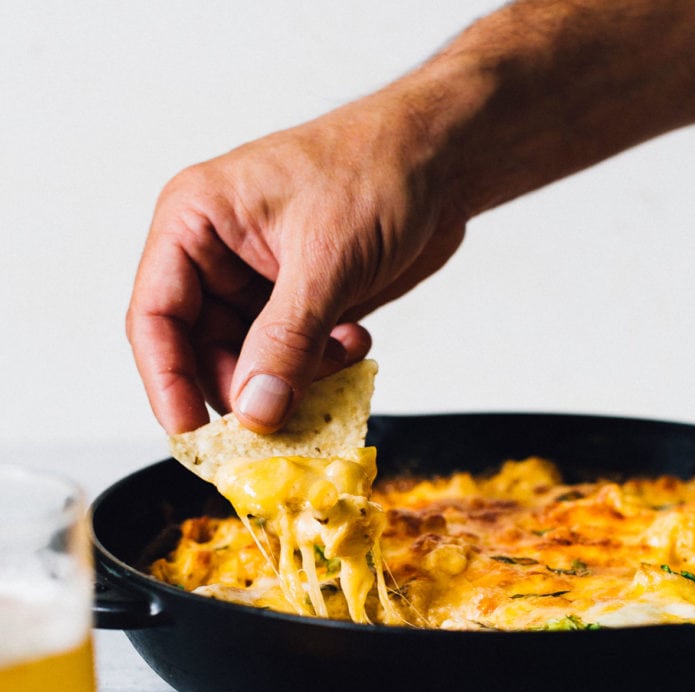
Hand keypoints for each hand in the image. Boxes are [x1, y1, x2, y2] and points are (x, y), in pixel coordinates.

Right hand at [126, 87, 466, 434]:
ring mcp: (258, 283)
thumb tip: (255, 412)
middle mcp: (217, 256)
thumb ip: (286, 341)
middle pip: (201, 352)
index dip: (166, 381)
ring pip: (251, 364)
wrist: (443, 159)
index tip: (191, 433)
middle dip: (245, 388)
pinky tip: (355, 339)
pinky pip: (292, 360)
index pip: (156, 316)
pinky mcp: (298, 304)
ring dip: (292, 379)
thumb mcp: (326, 260)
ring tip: (338, 356)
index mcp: (196, 222)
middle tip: (284, 418)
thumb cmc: (378, 170)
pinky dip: (321, 367)